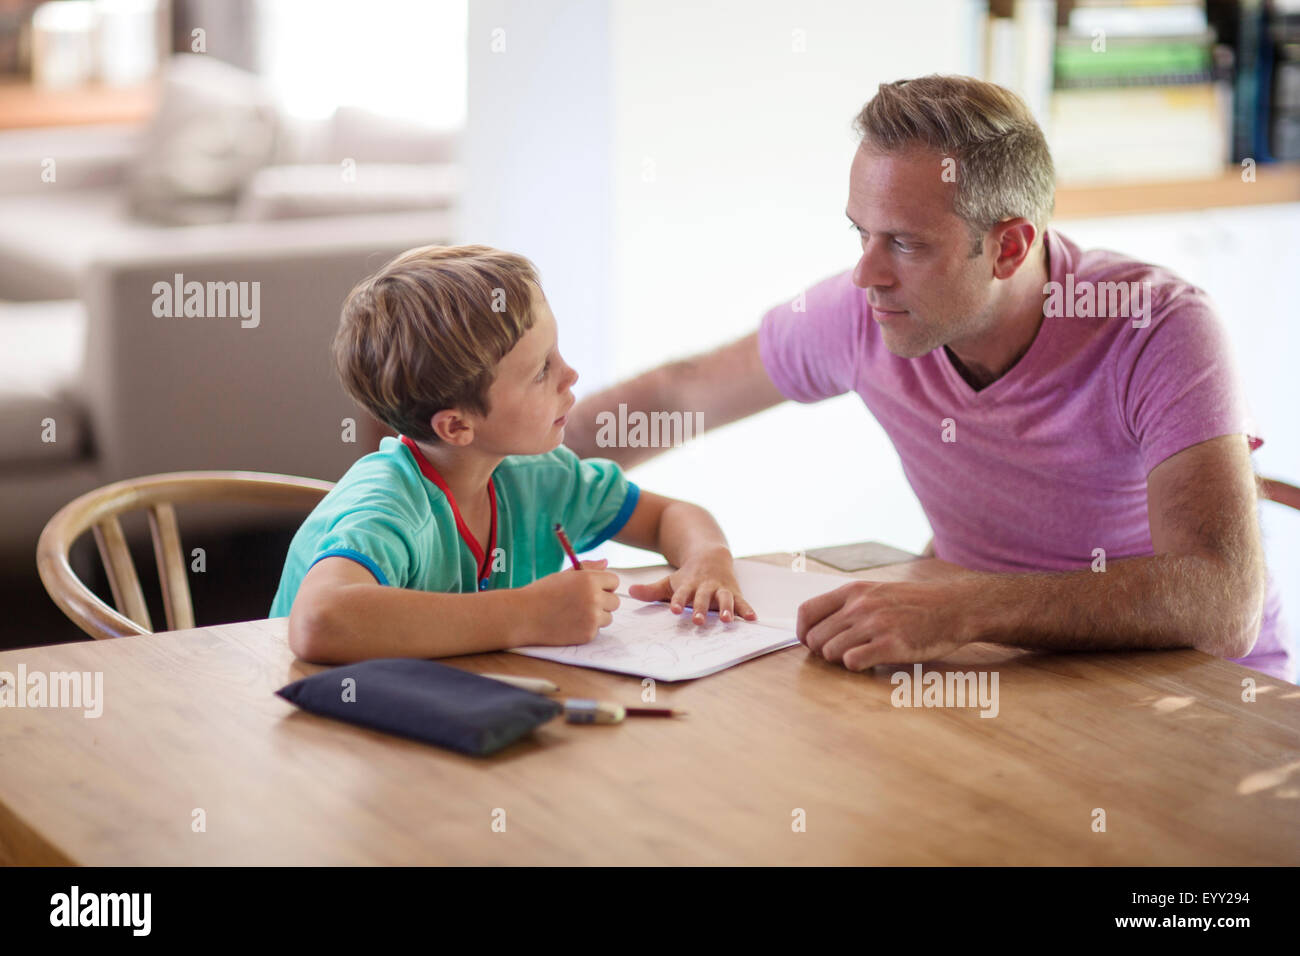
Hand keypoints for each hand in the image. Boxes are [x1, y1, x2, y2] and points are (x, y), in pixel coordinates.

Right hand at [516, 559, 619, 645]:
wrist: (523, 616)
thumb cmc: (542, 593)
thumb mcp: (564, 575)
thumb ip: (588, 568)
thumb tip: (606, 562)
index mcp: (590, 579)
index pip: (614, 581)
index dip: (604, 585)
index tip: (592, 589)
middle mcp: (594, 598)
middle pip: (615, 601)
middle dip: (603, 602)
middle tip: (582, 603)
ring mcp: (592, 617)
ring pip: (608, 617)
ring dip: (596, 617)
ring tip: (574, 614)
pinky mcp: (588, 634)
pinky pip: (597, 630)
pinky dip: (586, 629)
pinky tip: (569, 624)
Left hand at [627, 548, 757, 623]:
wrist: (710, 555)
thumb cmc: (688, 576)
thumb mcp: (670, 582)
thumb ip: (651, 590)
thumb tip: (630, 592)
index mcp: (688, 585)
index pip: (680, 594)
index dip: (677, 601)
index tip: (674, 610)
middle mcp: (705, 587)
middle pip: (702, 598)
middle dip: (700, 608)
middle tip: (697, 621)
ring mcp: (720, 589)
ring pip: (724, 599)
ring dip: (726, 608)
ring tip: (727, 620)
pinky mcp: (733, 592)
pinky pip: (741, 601)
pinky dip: (747, 609)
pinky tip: (752, 618)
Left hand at [796, 579, 974, 670]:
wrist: (954, 607)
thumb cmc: (914, 603)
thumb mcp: (876, 592)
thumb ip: (847, 605)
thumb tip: (815, 627)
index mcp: (853, 591)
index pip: (806, 612)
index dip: (803, 633)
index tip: (812, 643)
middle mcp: (860, 606)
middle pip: (815, 638)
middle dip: (823, 651)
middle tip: (843, 653)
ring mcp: (874, 624)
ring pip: (830, 653)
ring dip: (840, 661)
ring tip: (861, 655)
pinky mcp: (890, 645)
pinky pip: (852, 662)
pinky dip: (856, 667)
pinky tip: (872, 661)